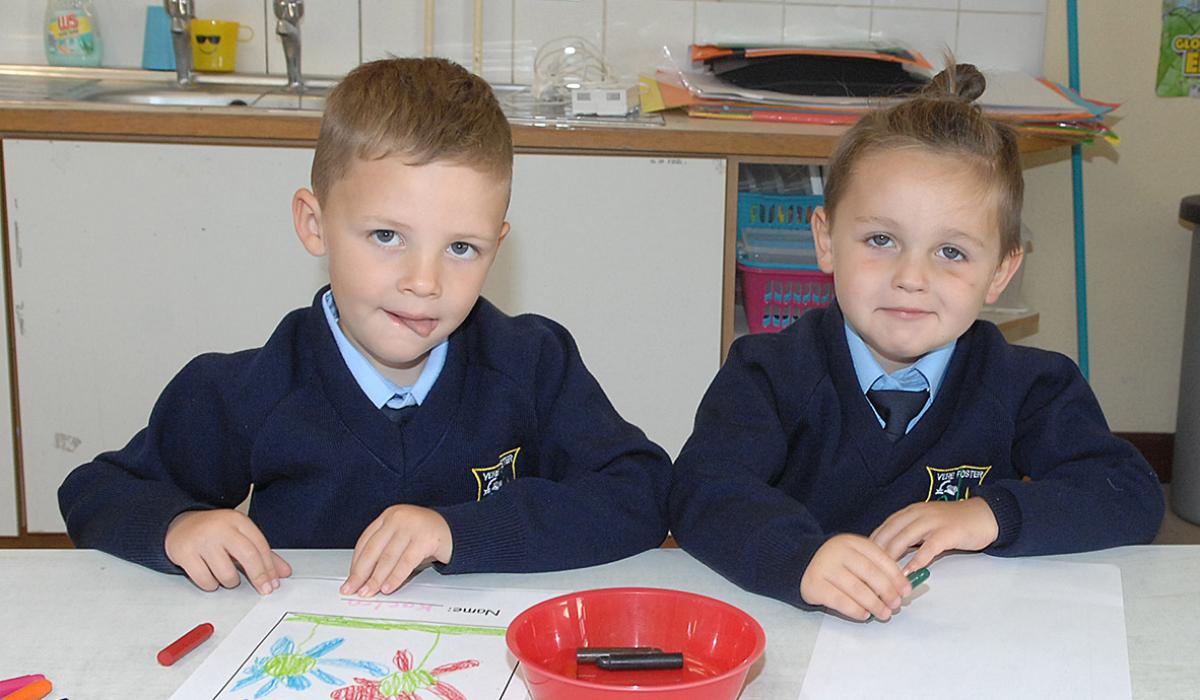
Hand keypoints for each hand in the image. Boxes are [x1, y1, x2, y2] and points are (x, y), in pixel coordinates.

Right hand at [165, 509, 291, 594]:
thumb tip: (283, 572)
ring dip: (231, 582)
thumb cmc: (215, 533)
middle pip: (248, 555)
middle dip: (259, 576)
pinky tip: (211, 576)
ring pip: (226, 573)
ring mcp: (201, 540)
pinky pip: (205, 580)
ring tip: (226, 575)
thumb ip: (262, 553)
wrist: (179, 524)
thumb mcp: (240, 536)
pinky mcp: (184, 554)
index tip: (275, 582)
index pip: (260, 545)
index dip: (270, 567)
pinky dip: (211, 585)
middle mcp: (220, 528)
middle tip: (264, 589)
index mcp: (237, 520)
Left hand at [341, 505, 452, 596]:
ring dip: (376, 578)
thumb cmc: (426, 536)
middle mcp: (398, 518)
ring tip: (369, 591)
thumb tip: (364, 577)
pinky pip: (405, 562)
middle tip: (353, 589)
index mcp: (389, 516)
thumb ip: (385, 550)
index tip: (350, 580)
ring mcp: (412, 526)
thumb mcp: (402, 538)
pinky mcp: (425, 538)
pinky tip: (388, 587)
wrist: (457, 531)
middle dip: (361, 573)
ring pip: (388, 557)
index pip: (365, 541)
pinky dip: (395, 577)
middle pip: (373, 549)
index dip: (356, 563)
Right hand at [800, 534, 910, 620]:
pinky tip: (864, 614)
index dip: (896, 576)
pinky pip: (840, 600)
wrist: (801, 563)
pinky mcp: (814, 584)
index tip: (906, 591)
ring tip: (884, 613)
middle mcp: (838, 551)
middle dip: (887, 591)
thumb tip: (902, 588)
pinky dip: (855, 610)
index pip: (880, 558)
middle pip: (870, 573)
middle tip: (896, 604)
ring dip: (874, 604)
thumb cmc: (837, 564)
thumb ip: (876, 568)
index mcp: (853, 542)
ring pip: (856, 589)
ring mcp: (824, 567)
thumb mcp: (856, 557)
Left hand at [870, 498, 998, 572]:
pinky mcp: (948, 533)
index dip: (872, 542)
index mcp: (911, 512)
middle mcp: (918, 514)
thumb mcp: (927, 524)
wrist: (984, 515)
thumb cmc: (954, 523)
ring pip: (905, 538)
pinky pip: (929, 547)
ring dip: (892, 557)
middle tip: (868, 570)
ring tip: (883, 574)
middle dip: (877, 551)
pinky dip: (917, 560)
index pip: (885, 526)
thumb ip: (911, 535)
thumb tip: (890, 552)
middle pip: (890, 532)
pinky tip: (909, 572)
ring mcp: (933, 522)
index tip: (862, 558)